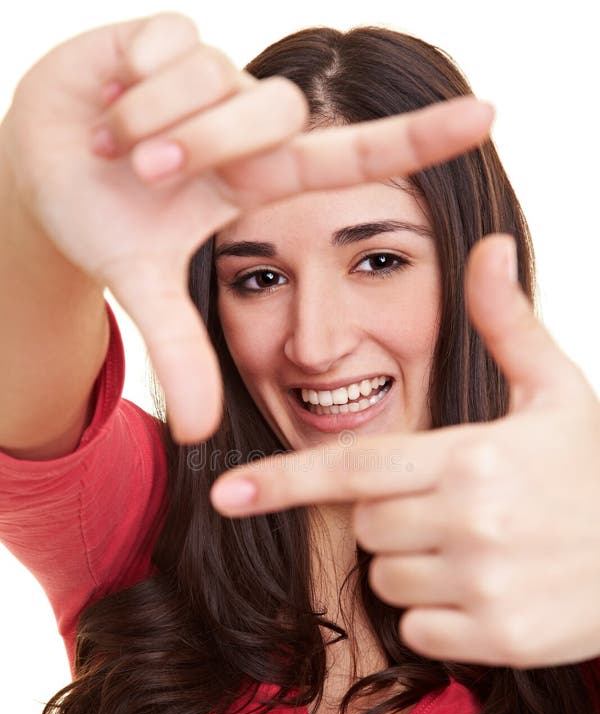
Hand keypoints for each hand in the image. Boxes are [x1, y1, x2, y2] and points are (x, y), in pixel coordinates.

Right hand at [0, 11, 493, 443]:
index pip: (354, 156)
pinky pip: (168, 44)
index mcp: (259, 181)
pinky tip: (108, 103)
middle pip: (272, 112)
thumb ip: (181, 352)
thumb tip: (199, 436)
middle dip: (201, 145)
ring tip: (117, 148)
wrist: (42, 173)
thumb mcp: (144, 290)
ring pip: (216, 79)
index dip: (419, 139)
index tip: (488, 118)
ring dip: (153, 123)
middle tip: (144, 175)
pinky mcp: (166, 33)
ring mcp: (211, 76)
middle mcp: (248, 126)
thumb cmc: (105, 223)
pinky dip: (127, 84)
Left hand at [210, 234, 599, 668]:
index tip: (225, 496)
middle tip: (458, 510)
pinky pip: (418, 630)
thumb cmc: (596, 470)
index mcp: (472, 456)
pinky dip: (442, 616)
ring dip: (416, 568)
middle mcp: (470, 520)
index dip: (282, 480)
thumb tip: (485, 247)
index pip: (353, 469)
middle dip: (393, 518)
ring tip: (483, 550)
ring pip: (386, 581)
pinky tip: (493, 593)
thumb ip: (506, 324)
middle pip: (365, 527)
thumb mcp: (559, 391)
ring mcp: (483, 584)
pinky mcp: (498, 638)